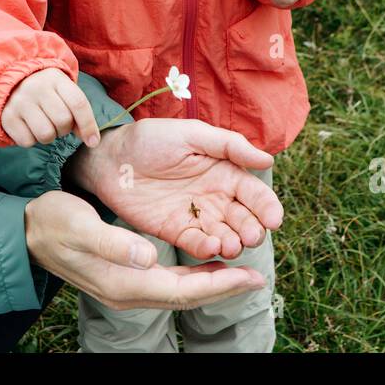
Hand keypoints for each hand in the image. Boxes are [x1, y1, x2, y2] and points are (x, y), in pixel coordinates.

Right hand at [1, 68, 99, 147]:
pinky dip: (32, 140)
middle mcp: (37, 87)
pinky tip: (29, 127)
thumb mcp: (63, 91)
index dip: (88, 126)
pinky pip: (27, 141)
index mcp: (56, 78)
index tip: (93, 142)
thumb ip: (78, 111)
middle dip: (64, 129)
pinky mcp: (7, 117)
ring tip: (44, 126)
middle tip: (57, 124)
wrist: (10, 82)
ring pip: (46, 134)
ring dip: (49, 137)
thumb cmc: (46, 92)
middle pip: (63, 121)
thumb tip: (91, 140)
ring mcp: (20, 101)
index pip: (78, 103)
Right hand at [23, 190, 264, 310]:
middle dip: (223, 288)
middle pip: (186, 296)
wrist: (28, 232)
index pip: (180, 290)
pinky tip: (206, 265)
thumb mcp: (80, 226)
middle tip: (257, 278)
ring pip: (179, 291)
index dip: (217, 285)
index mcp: (122, 282)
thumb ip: (114, 243)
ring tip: (241, 272)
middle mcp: (128, 292)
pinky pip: (167, 282)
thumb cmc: (53, 222)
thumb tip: (148, 257)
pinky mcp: (125, 277)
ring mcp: (126, 288)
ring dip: (210, 283)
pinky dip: (191, 276)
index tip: (249, 276)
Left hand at [67, 118, 283, 260]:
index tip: (274, 220)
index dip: (267, 207)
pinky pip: (196, 244)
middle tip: (252, 236)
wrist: (109, 159)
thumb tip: (268, 158)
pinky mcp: (175, 232)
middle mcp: (215, 197)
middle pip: (244, 219)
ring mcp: (196, 216)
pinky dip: (206, 249)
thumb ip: (228, 146)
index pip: (254, 193)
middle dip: (253, 230)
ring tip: (232, 245)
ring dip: (232, 244)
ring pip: (224, 236)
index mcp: (224, 172)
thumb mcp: (190, 134)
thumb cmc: (150, 139)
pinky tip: (210, 248)